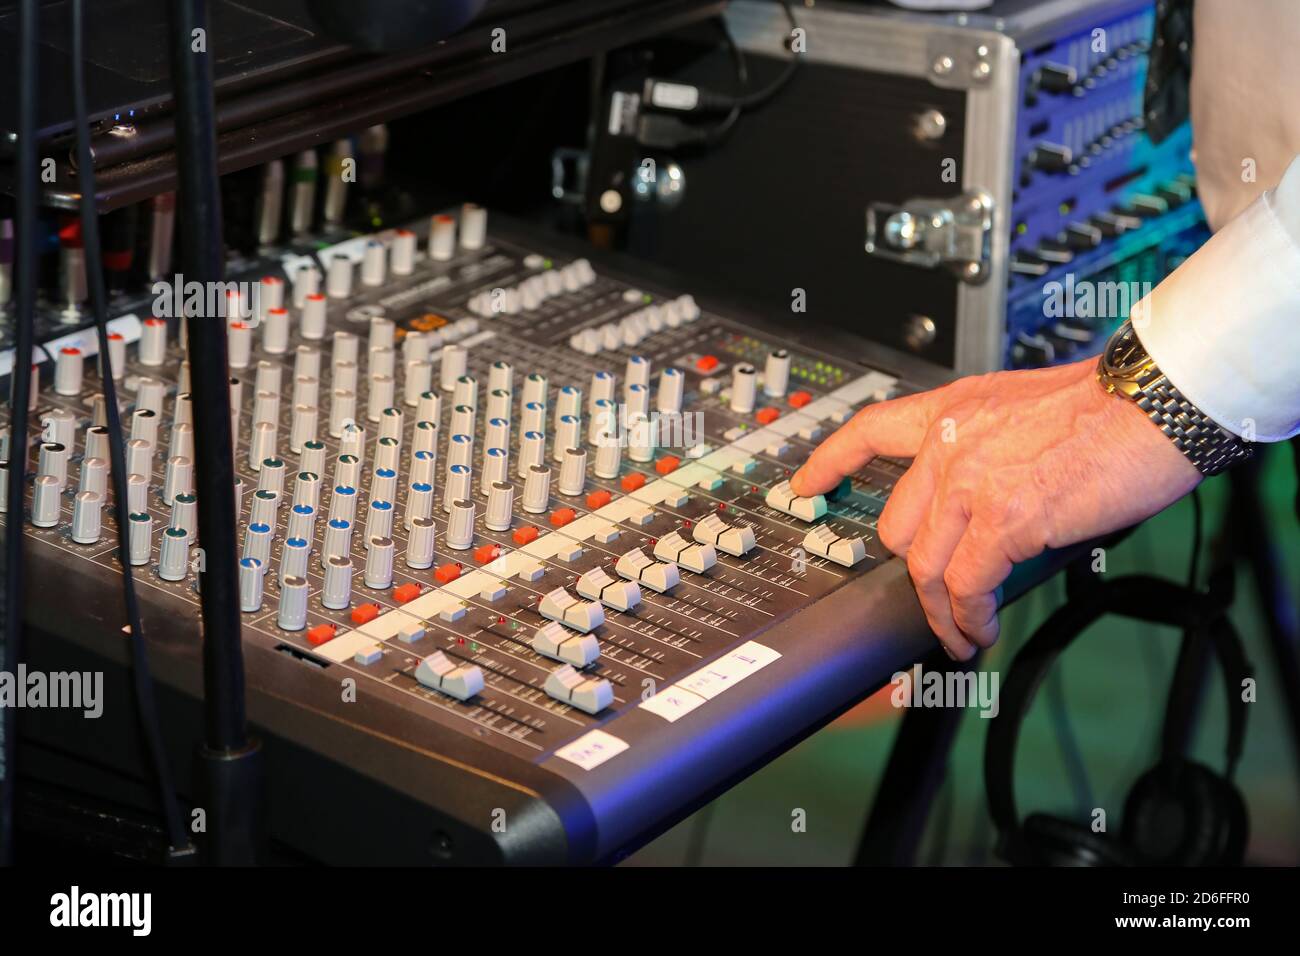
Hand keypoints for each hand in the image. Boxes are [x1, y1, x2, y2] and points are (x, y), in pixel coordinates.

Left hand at [790, 358, 1200, 658]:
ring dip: (941, 612)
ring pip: (924, 566)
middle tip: (939, 597)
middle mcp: (948, 444)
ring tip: (962, 634)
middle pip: (896, 525)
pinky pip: (966, 585)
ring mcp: (969, 482)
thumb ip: (986, 446)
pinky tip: (983, 628)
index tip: (804, 484)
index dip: (828, 463)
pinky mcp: (1003, 519)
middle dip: (915, 571)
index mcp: (950, 411)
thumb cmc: (1106, 407)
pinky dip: (970, 617)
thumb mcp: (1020, 409)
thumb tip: (981, 500)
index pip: (868, 431)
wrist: (1153, 403)